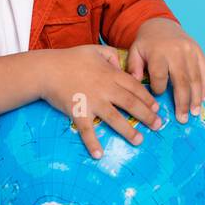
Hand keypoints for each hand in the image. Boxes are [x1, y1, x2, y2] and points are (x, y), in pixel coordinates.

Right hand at [39, 44, 161, 157]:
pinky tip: (99, 155)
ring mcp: (92, 101)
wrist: (46, 69)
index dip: (147, 98)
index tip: (157, 108)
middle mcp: (105, 89)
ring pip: (114, 118)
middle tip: (158, 126)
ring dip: (128, 130)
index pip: (135, 87)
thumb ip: (110, 55)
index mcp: (111, 74)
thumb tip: (120, 64)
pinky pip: (87, 130)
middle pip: (131, 103)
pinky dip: (92, 143)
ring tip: (139, 140)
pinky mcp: (78, 112)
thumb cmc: (70, 58)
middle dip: (147, 116)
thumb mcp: (94, 50)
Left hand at [126, 18, 204, 123]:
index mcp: (159, 52)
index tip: (157, 98)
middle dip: (183, 102)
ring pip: (195, 78)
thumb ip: (134, 67)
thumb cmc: (147, 43)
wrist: (161, 24)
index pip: (160, 76)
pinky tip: (204, 99)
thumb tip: (137, 83)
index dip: (159, 89)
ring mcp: (190, 51)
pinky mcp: (199, 52)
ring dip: (196, 98)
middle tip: (182, 119)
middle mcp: (177, 51)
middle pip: (181, 81)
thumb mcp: (135, 51)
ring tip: (194, 113)